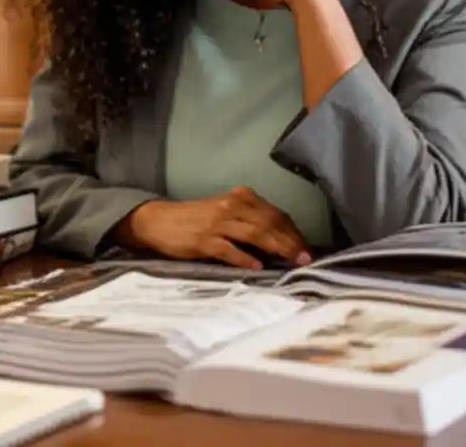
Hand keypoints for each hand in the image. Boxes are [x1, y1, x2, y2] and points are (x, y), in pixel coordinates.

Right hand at [114, 186, 311, 269]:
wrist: (158, 221)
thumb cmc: (195, 218)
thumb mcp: (225, 212)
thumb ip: (249, 221)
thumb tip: (280, 240)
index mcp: (239, 197)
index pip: (275, 214)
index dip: (293, 231)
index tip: (306, 247)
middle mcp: (231, 206)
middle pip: (269, 223)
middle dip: (290, 241)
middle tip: (305, 258)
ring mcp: (217, 223)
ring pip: (255, 234)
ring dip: (276, 248)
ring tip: (291, 262)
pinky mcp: (204, 240)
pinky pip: (229, 250)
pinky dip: (245, 258)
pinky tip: (257, 267)